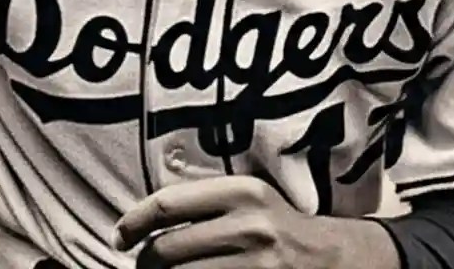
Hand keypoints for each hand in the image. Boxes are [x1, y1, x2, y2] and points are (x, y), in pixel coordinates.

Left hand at [112, 175, 398, 268]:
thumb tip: (140, 224)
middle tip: (145, 267)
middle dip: (145, 264)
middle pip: (164, 251)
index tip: (120, 237)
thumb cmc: (280, 229)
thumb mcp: (251, 201)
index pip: (168, 205)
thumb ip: (205, 204)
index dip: (133, 222)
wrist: (333, 260)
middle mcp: (251, 226)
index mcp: (245, 192)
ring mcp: (255, 266)